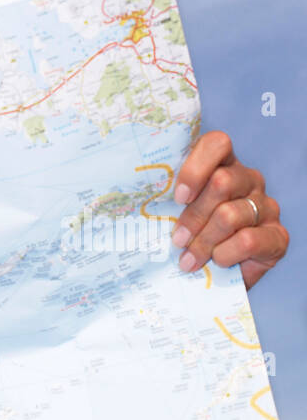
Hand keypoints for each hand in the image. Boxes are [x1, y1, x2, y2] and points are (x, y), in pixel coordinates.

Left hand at [171, 130, 287, 290]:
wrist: (222, 275)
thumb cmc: (193, 235)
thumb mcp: (178, 212)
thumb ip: (168, 200)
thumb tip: (142, 202)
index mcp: (224, 164)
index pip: (217, 144)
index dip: (195, 168)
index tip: (178, 197)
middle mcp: (249, 179)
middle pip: (222, 182)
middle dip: (193, 216)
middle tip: (177, 239)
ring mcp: (266, 206)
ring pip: (230, 215)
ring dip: (204, 241)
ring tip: (189, 259)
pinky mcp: (278, 236)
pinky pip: (248, 240)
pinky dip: (226, 254)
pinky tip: (218, 261)